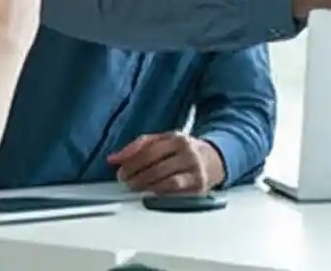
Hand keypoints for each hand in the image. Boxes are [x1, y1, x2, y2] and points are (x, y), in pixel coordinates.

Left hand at [107, 132, 223, 194]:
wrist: (216, 159)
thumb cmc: (186, 152)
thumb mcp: (165, 141)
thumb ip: (140, 147)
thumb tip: (113, 158)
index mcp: (177, 138)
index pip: (148, 149)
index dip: (131, 161)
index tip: (121, 170)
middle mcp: (187, 151)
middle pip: (154, 165)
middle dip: (135, 176)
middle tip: (126, 181)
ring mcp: (194, 168)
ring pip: (164, 178)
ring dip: (145, 185)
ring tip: (136, 188)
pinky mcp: (199, 184)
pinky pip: (175, 189)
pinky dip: (160, 192)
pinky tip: (152, 193)